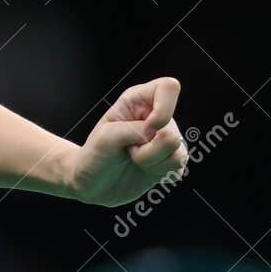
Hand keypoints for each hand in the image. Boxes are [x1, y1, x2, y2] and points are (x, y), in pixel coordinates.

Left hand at [70, 77, 187, 206]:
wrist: (91, 184)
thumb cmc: (94, 155)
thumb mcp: (107, 137)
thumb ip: (136, 130)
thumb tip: (163, 135)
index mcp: (140, 100)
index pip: (169, 87)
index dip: (163, 111)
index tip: (145, 128)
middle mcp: (157, 116)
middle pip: (172, 132)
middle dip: (147, 150)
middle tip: (128, 150)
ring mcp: (166, 138)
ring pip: (179, 152)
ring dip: (152, 162)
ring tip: (134, 159)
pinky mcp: (170, 159)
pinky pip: (179, 166)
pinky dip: (159, 172)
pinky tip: (144, 169)